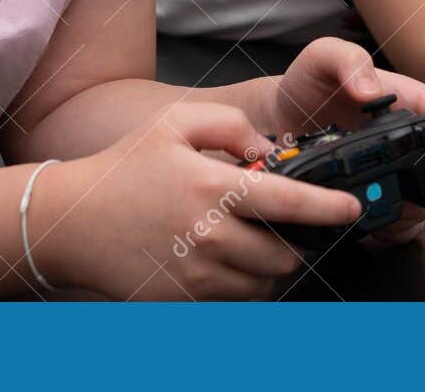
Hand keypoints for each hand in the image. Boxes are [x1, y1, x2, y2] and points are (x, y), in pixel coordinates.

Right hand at [36, 101, 362, 299]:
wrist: (71, 222)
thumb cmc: (124, 168)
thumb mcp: (174, 123)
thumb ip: (231, 125)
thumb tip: (269, 148)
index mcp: (212, 188)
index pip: (288, 201)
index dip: (329, 207)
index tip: (352, 209)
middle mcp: (209, 237)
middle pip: (283, 254)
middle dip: (294, 240)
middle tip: (285, 224)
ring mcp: (196, 275)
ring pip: (263, 282)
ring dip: (269, 264)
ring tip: (251, 239)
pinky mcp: (184, 301)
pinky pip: (234, 299)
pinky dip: (242, 282)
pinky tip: (224, 257)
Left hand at [265, 37, 424, 244]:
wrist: (275, 120)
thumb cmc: (305, 85)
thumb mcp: (322, 57)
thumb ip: (348, 61)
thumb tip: (372, 91)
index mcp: (405, 102)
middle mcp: (405, 140)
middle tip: (396, 188)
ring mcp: (392, 172)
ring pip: (422, 202)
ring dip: (407, 211)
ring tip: (373, 207)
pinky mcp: (373, 199)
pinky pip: (398, 225)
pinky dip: (389, 231)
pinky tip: (365, 223)